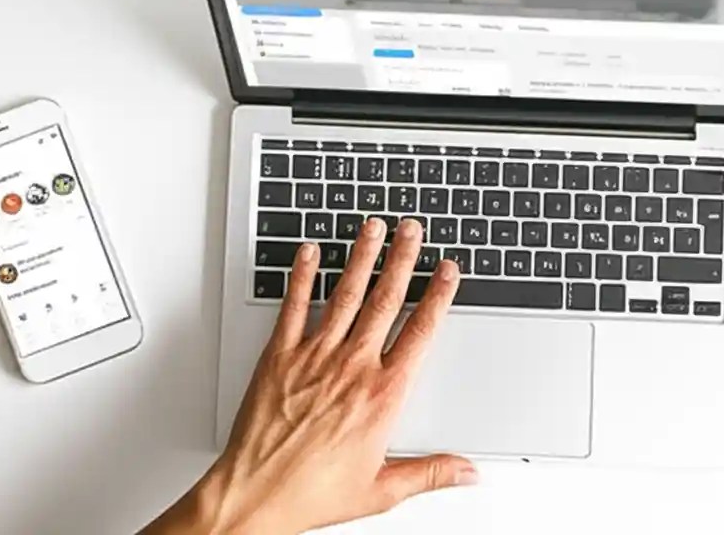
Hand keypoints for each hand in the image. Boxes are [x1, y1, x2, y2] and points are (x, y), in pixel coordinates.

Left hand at [145, 218, 475, 533]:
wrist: (255, 495)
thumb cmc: (312, 492)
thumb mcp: (383, 489)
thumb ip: (431, 472)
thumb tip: (468, 471)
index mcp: (383, 395)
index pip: (420, 332)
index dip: (437, 296)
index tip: (446, 270)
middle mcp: (352, 368)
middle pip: (385, 300)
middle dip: (403, 260)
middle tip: (413, 230)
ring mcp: (314, 358)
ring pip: (345, 295)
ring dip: (362, 257)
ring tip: (373, 228)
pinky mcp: (279, 358)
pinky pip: (293, 307)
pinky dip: (301, 276)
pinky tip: (309, 253)